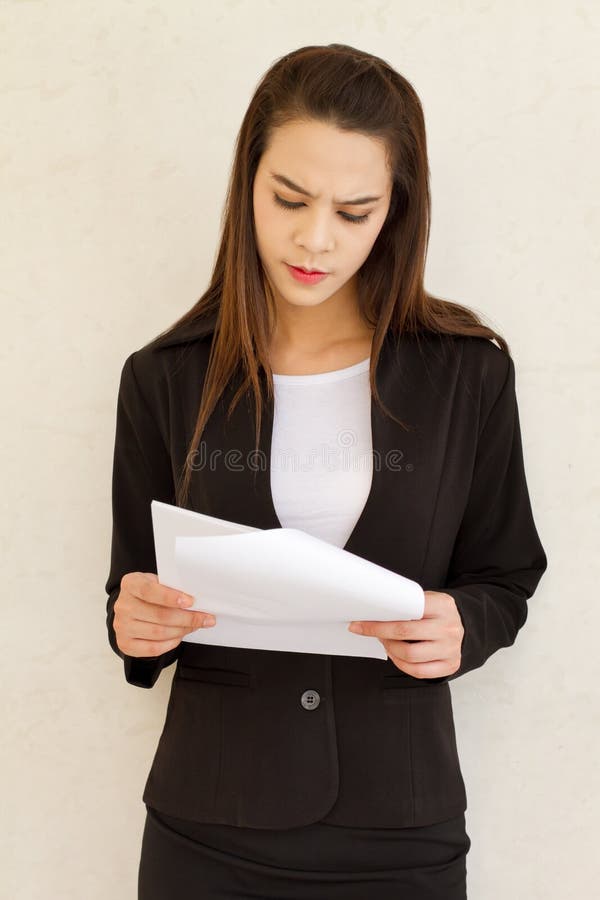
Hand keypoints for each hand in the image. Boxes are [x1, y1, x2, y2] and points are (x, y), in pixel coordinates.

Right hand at [113, 572, 216, 657]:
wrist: (132, 606)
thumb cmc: (150, 592)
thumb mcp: (157, 582)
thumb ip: (172, 588)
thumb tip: (198, 602)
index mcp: (130, 584)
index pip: (149, 590)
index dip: (171, 597)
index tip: (191, 602)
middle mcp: (123, 605)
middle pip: (159, 615)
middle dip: (187, 618)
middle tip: (205, 618)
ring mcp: (122, 626)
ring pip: (159, 633)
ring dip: (182, 631)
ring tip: (195, 626)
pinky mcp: (125, 643)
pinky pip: (153, 648)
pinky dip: (171, 643)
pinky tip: (180, 636)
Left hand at [348, 590, 463, 678]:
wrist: (466, 624)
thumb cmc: (439, 612)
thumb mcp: (428, 599)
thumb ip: (408, 605)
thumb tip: (375, 614)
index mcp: (442, 606)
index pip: (405, 613)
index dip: (379, 621)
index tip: (361, 623)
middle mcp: (449, 628)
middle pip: (404, 634)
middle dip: (379, 633)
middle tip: (367, 631)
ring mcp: (451, 649)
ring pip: (410, 655)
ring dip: (390, 649)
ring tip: (385, 641)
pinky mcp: (451, 665)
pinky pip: (419, 671)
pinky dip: (401, 664)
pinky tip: (396, 654)